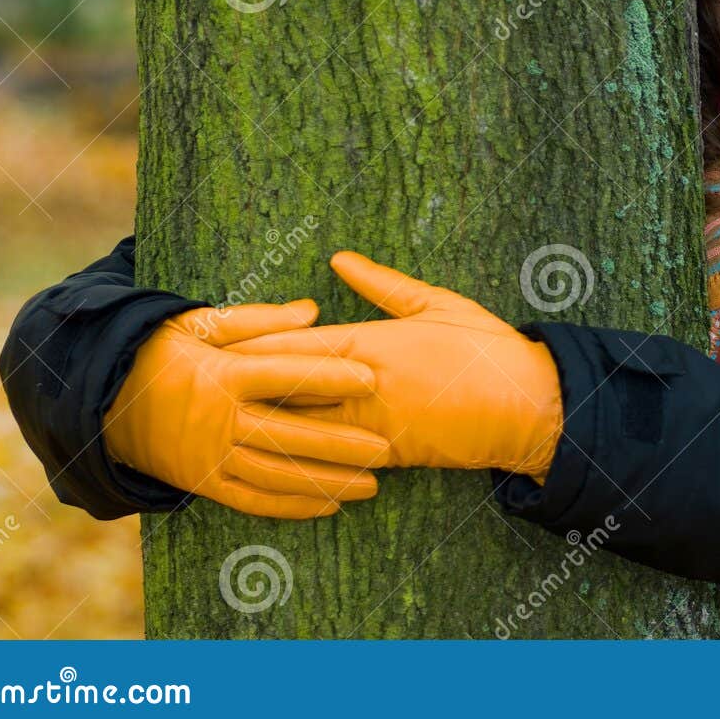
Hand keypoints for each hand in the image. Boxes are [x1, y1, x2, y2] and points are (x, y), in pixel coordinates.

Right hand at [103, 301, 391, 518]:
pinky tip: (330, 506)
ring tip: (372, 484)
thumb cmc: (162, 352)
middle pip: (287, 433)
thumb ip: (259, 320)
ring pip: (275, 474)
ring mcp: (209, 457)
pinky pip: (252, 500)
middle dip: (339, 443)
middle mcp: (217, 420)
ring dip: (325, 482)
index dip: (327, 375)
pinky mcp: (203, 483)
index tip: (370, 376)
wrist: (102, 400)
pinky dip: (291, 507)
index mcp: (222, 375)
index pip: (282, 375)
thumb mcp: (200, 325)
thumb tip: (312, 309)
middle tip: (385, 446)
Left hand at [226, 252, 563, 480]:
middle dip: (239, 384)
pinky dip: (297, 457)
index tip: (210, 338)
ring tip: (213, 422)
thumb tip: (339, 259)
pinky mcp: (386, 456)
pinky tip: (267, 459)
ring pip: (300, 427)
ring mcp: (371, 425)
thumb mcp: (437, 303)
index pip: (295, 342)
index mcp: (371, 342)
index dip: (247, 342)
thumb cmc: (485, 349)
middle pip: (285, 387)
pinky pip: (331, 458)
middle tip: (193, 382)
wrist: (525, 407)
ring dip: (257, 424)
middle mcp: (363, 385)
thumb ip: (382, 284)